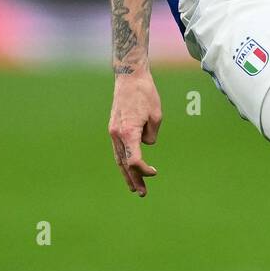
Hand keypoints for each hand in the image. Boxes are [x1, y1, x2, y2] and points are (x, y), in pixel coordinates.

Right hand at [108, 69, 162, 195]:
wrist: (129, 77)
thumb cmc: (146, 94)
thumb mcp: (156, 116)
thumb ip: (151, 135)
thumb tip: (146, 144)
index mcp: (128, 132)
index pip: (134, 160)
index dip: (143, 170)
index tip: (154, 172)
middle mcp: (117, 134)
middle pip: (124, 163)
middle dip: (133, 179)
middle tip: (142, 194)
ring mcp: (113, 131)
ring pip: (119, 158)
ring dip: (127, 173)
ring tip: (134, 188)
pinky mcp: (114, 128)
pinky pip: (118, 149)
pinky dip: (123, 160)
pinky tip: (128, 169)